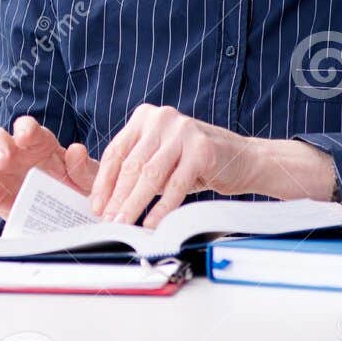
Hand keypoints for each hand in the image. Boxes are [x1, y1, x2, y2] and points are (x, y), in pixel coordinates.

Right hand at [0, 115, 99, 220]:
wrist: (71, 219)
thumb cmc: (78, 191)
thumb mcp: (89, 180)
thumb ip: (84, 166)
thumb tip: (76, 150)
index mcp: (38, 143)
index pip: (26, 126)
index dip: (24, 128)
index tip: (25, 136)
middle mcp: (16, 154)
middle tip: (3, 159)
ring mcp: (2, 174)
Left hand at [88, 105, 261, 226]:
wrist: (244, 159)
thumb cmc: (197, 161)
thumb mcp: (161, 158)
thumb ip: (137, 169)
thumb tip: (107, 200)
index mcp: (145, 117)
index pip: (116, 152)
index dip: (103, 182)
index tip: (97, 205)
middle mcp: (162, 119)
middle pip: (131, 164)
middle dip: (117, 197)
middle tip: (109, 220)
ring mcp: (183, 131)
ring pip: (150, 175)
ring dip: (134, 204)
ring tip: (124, 223)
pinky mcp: (202, 150)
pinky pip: (175, 184)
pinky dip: (162, 207)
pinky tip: (152, 222)